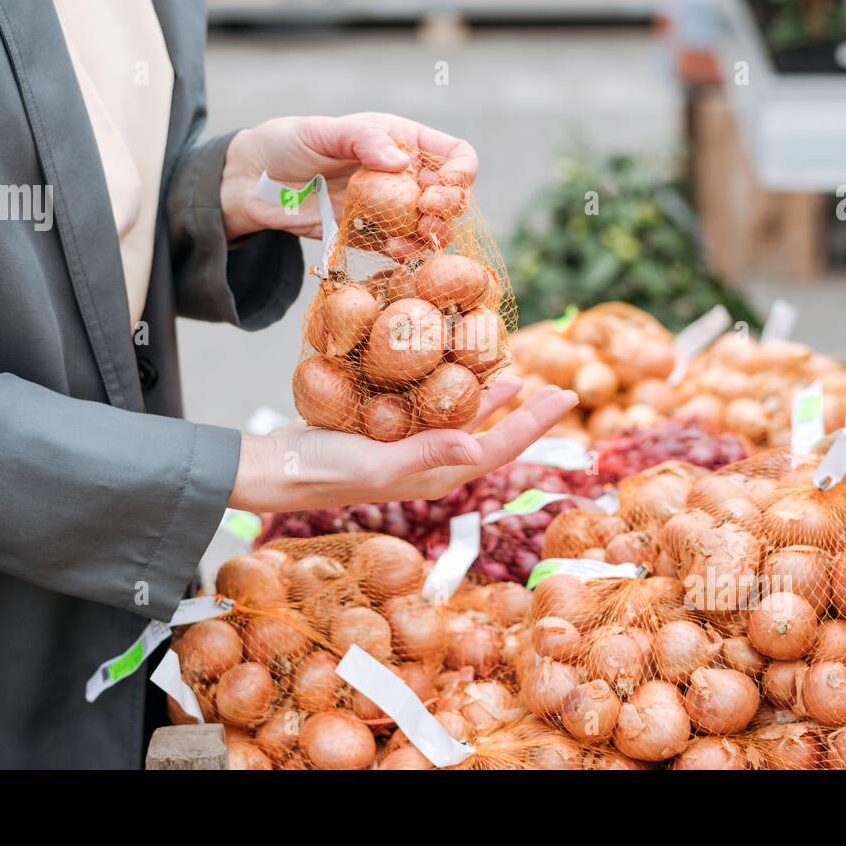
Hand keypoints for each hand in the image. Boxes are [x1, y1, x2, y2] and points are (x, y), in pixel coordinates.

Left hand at [219, 113, 476, 240]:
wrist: (254, 184)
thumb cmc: (286, 145)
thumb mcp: (321, 132)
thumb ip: (361, 140)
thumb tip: (400, 162)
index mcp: (401, 140)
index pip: (454, 154)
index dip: (460, 172)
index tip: (438, 187)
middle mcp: (404, 175)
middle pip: (452, 195)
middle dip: (448, 207)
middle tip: (425, 213)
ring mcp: (391, 207)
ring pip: (434, 227)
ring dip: (433, 236)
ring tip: (413, 238)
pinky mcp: (374, 235)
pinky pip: (405, 249)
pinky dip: (407, 254)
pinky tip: (393, 250)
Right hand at [227, 378, 578, 513]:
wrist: (278, 471)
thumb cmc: (325, 470)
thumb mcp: (378, 464)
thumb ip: (427, 454)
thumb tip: (477, 443)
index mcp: (438, 476)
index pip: (500, 448)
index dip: (536, 424)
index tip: (567, 397)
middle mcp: (432, 464)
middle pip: (493, 436)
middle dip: (527, 413)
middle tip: (560, 387)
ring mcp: (412, 448)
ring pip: (466, 421)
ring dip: (494, 400)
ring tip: (520, 377)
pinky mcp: (391, 431)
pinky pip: (436, 409)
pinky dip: (454, 388)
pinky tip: (458, 370)